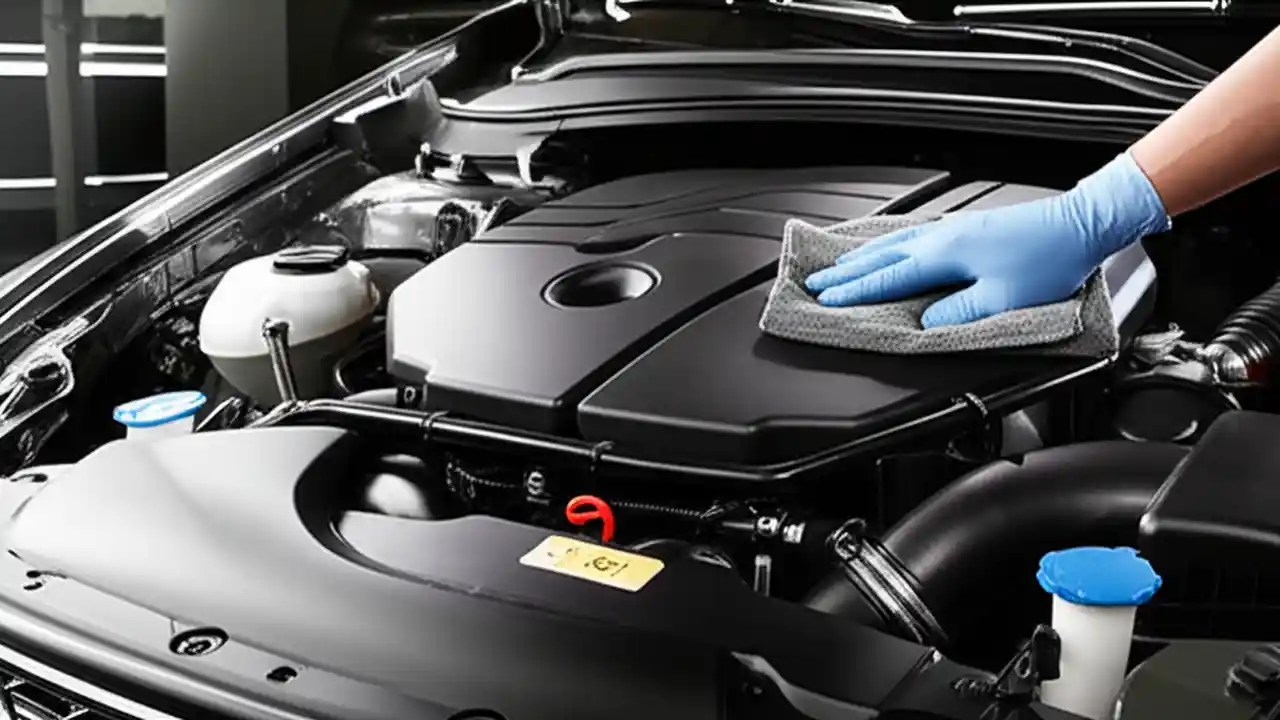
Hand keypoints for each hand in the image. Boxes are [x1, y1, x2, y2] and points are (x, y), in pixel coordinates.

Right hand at [804, 153, 1170, 327]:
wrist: (1082, 222)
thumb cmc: (1048, 261)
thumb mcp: (1002, 299)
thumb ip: (958, 313)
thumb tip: (926, 323)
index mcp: (945, 255)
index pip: (888, 278)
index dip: (854, 291)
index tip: (825, 299)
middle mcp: (942, 236)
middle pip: (882, 256)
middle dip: (847, 272)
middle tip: (816, 282)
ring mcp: (954, 228)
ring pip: (895, 242)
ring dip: (864, 254)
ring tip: (840, 264)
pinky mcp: (967, 228)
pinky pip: (912, 234)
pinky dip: (889, 242)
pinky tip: (888, 244)